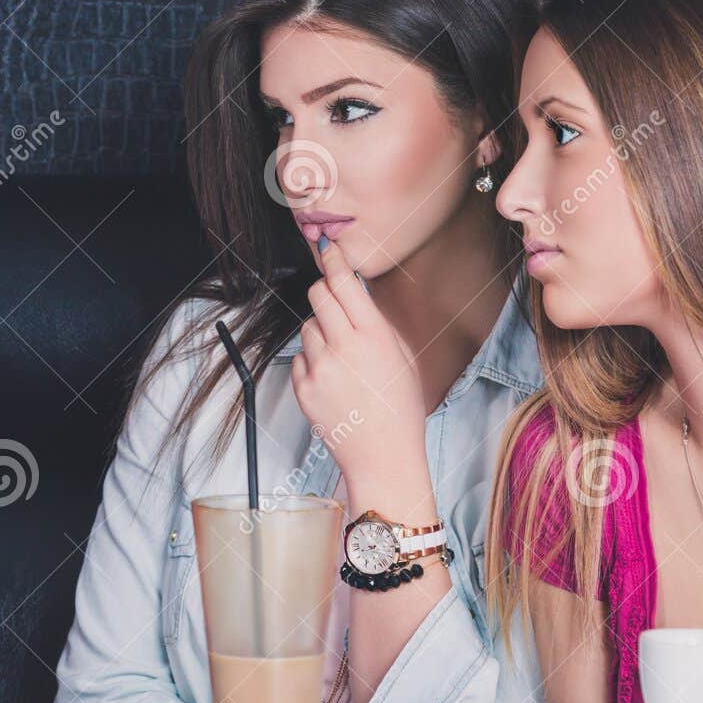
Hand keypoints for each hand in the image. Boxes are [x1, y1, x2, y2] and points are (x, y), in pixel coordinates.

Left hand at [289, 239, 434, 518]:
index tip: (327, 246)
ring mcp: (320, 369)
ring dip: (321, 330)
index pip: (343, 283)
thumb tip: (356, 294)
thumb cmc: (400, 408)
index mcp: (374, 337)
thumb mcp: (402, 357)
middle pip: (317, 295)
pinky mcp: (303, 388)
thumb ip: (377, 324)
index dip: (333, 260)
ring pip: (308, 327)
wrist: (383, 456)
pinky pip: (299, 357)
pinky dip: (312, 360)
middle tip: (334, 299)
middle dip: (324, 291)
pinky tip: (332, 377)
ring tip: (342, 355)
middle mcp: (344, 348)